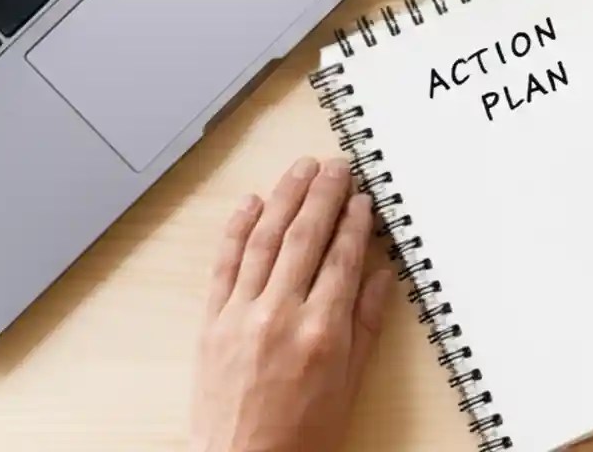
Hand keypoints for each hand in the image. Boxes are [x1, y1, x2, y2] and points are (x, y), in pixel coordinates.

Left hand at [190, 157, 393, 451]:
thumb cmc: (302, 434)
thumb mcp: (350, 383)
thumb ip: (366, 324)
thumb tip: (380, 276)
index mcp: (322, 332)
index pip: (342, 258)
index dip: (354, 223)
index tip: (363, 199)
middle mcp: (281, 315)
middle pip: (305, 238)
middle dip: (324, 195)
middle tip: (337, 166)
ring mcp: (242, 315)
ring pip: (265, 240)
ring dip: (285, 198)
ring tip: (301, 169)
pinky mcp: (212, 322)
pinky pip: (224, 265)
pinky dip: (236, 229)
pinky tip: (251, 202)